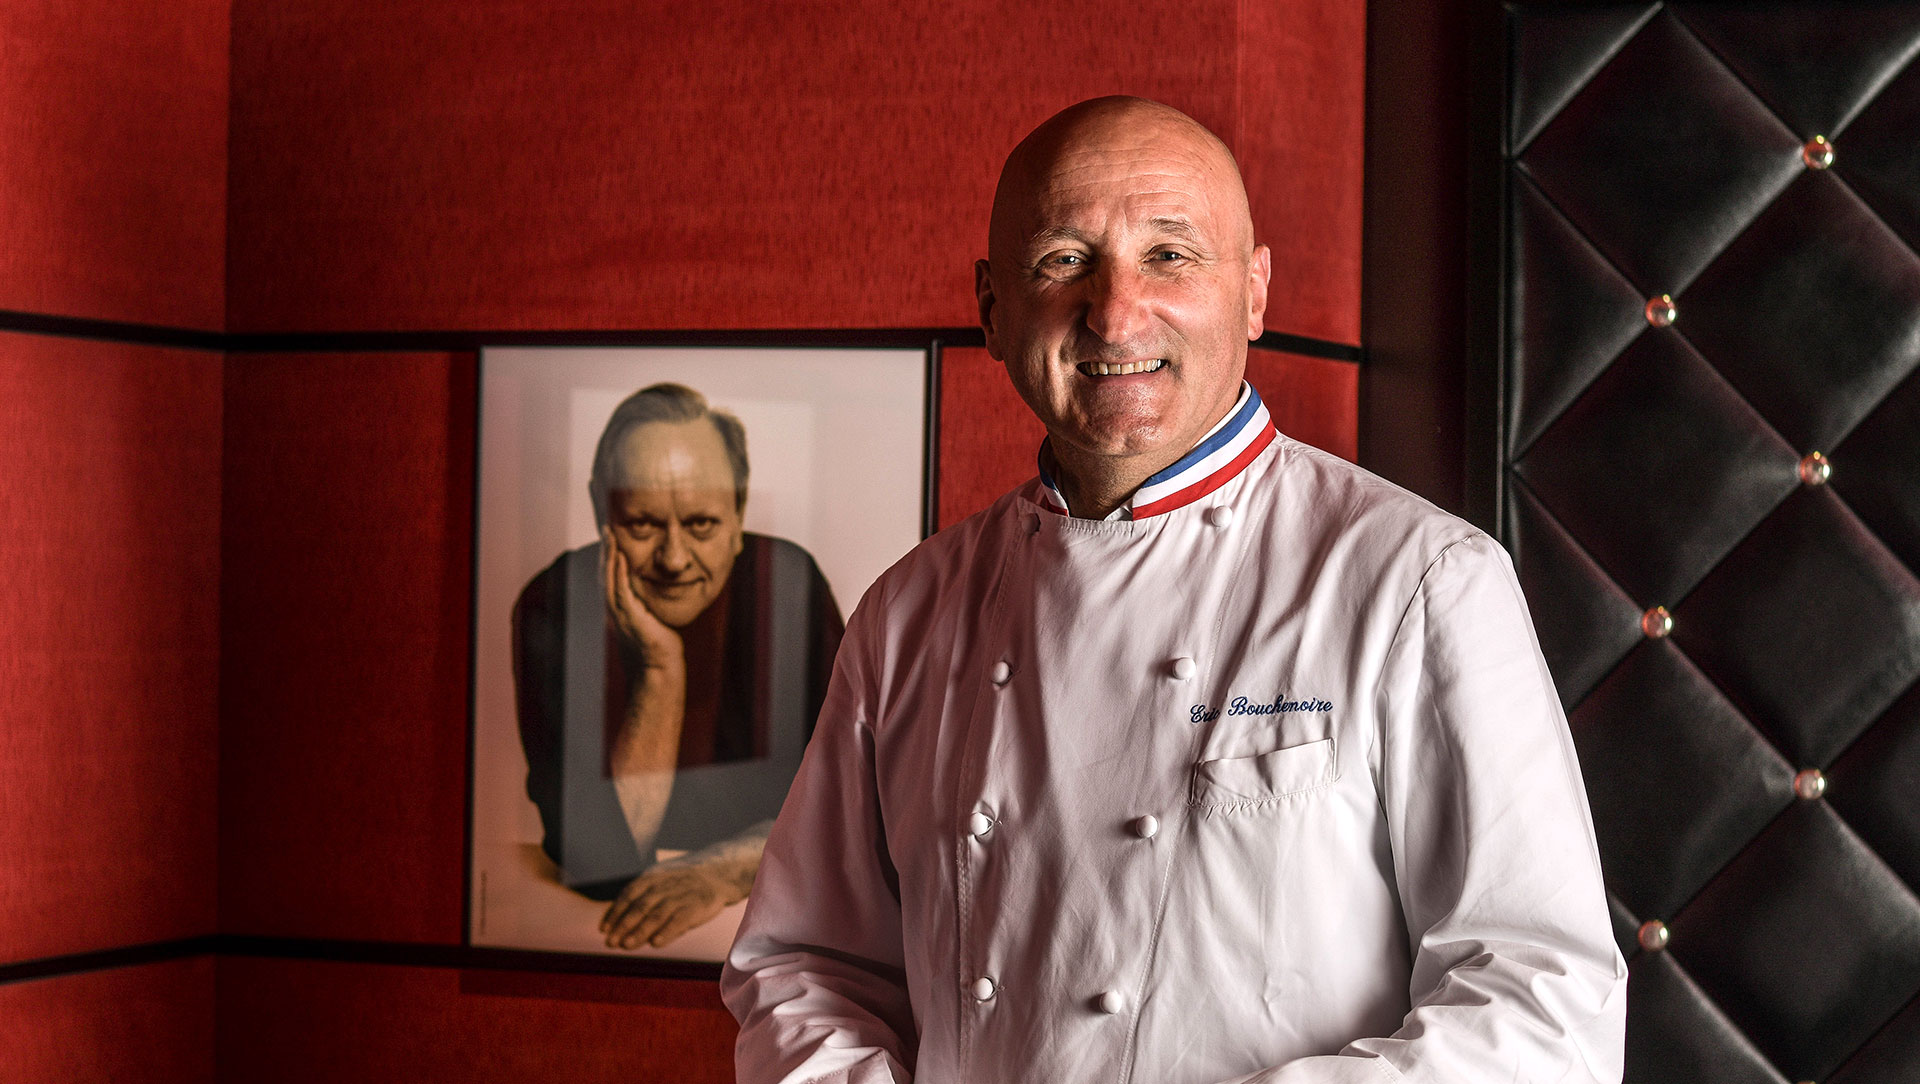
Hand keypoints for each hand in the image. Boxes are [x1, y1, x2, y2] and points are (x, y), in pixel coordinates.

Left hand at [599, 858, 742, 948]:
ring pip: (657, 914)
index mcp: (653, 876)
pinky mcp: (697, 906)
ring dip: (640, 931)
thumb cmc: (683, 882)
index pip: (629, 894)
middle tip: (610, 942)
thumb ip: (642, 897)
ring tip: (626, 946)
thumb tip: (617, 922)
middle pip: (640, 906)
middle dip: (623, 925)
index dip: (615, 912)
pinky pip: (679, 920)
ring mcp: (682, 895)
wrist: (719, 873)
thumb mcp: (661, 879)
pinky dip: (667, 931)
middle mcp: (666, 884)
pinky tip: (655, 943)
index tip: (603, 929)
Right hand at [600, 534, 683, 666]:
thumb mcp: (653, 620)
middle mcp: (615, 609)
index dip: (611, 557)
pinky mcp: (628, 617)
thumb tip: (661, 592)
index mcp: (620, 609)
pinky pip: (620, 590)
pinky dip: (618, 573)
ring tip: (610, 536)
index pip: (612, 577)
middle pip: (606, 574)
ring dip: (609, 556)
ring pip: (609, 579)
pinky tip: (618, 557)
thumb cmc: (660, 649)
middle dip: (606, 551)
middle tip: (607, 529)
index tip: (612, 538)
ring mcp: (619, 613)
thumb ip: (650, 605)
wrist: (658, 670)